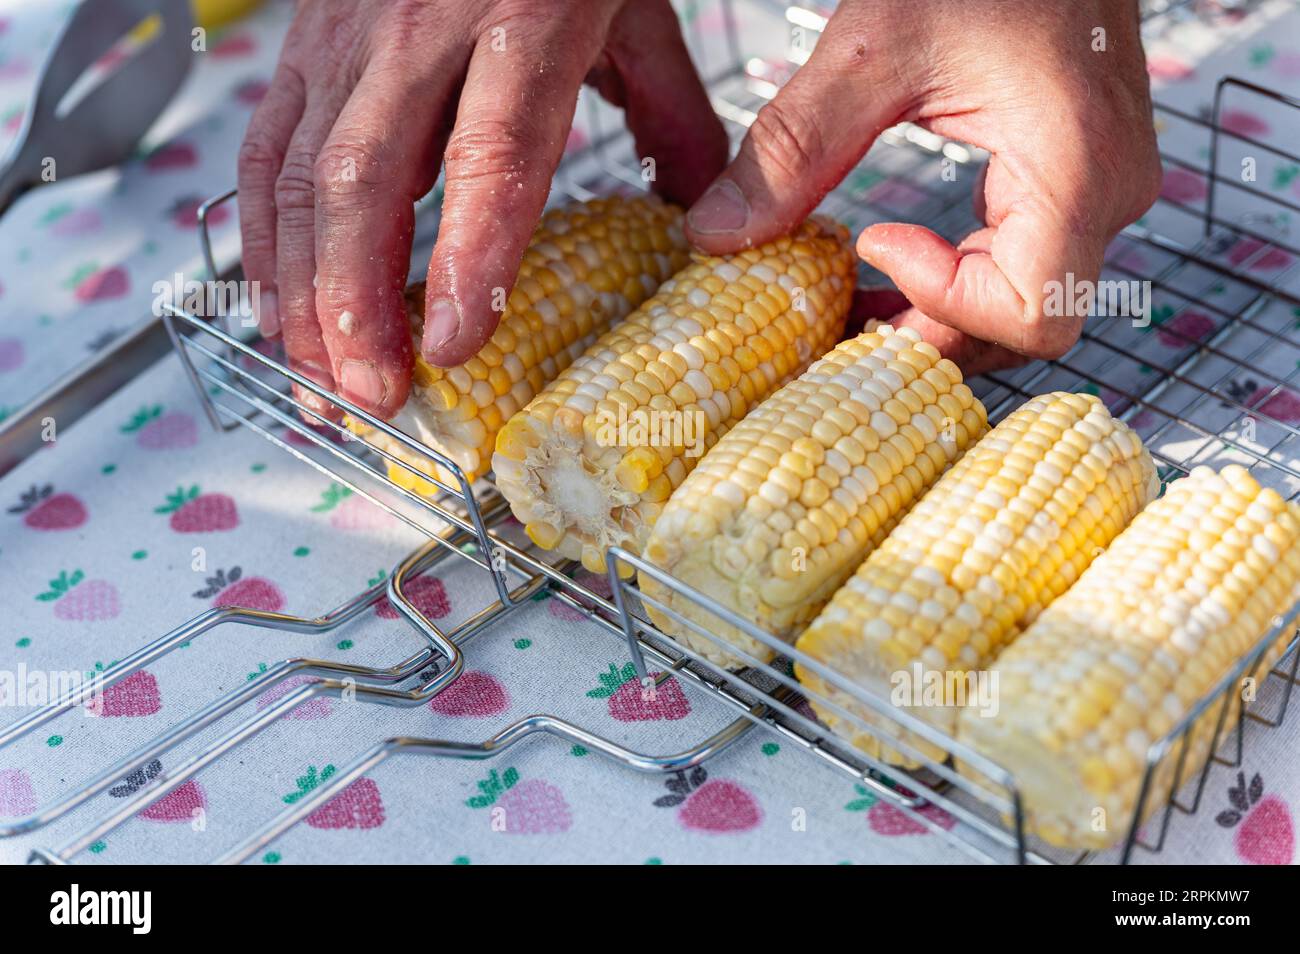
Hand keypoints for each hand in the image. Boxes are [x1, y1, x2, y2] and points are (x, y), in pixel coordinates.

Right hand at [238, 0, 726, 418]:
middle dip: (357, 302)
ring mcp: (349, 37)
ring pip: (300, 175)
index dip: (471, 256)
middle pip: (364, 180)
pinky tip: (279, 305)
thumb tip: (709, 229)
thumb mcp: (637, 15)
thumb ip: (674, 120)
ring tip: (323, 378)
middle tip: (375, 394)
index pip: (493, 154)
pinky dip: (264, 239)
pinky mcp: (305, 46)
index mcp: (525, 19)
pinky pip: (266, 150)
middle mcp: (421, 29)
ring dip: (303, 288)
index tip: (458, 344)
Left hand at [684, 0, 1161, 374]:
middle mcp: (1107, 194)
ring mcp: (1099, 190)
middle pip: (1023, 326)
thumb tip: (714, 238)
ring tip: (848, 299)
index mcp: (1076, 169)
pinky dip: (953, 281)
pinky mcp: (1077, 180)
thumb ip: (794, 149)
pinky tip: (885, 261)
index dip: (940, 305)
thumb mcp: (869, 50)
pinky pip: (1021, 265)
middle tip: (832, 316)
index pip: (1028, 316)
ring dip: (934, 315)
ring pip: (1023, 305)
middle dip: (923, 333)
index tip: (871, 243)